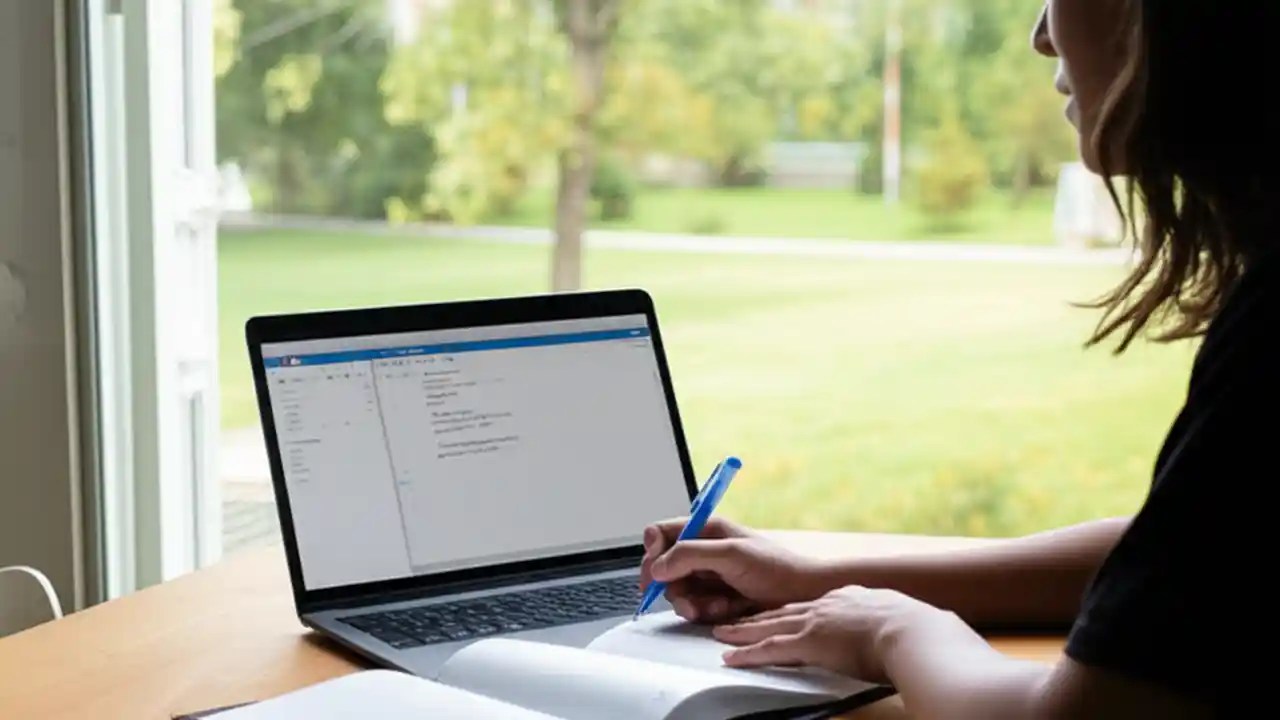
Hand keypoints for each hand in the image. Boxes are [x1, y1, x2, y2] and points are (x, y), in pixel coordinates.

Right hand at [639, 517, 828, 623]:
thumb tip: (657, 566)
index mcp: (705, 529)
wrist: (802, 595)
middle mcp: (702, 551)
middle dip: (672, 585)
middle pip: (663, 567)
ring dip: (691, 602)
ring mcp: (707, 576)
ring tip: (715, 606)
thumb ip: (690, 555)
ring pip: (676, 591)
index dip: (652, 551)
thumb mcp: (731, 554)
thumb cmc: (776, 568)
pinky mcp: (712, 598)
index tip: (655, 570)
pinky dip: (704, 612)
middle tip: (685, 598)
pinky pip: (692, 607)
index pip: (661, 533)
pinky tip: (724, 611)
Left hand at [712, 585, 959, 683]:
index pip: (815, 605)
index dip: (794, 609)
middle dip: (758, 616)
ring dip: (742, 631)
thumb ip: (903, 624)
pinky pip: (770, 649)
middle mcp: (829, 606)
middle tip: (736, 618)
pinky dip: (747, 653)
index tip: (782, 611)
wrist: (915, 632)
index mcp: (853, 600)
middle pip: (784, 610)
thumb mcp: (909, 620)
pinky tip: (730, 657)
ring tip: (721, 635)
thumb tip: (923, 634)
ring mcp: (817, 623)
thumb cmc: (922, 632)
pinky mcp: (810, 644)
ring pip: (769, 626)